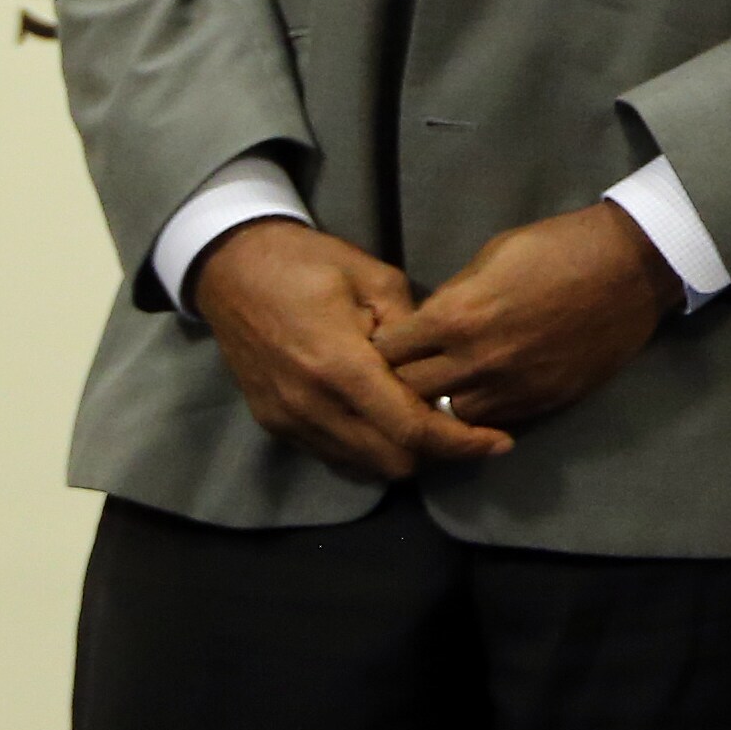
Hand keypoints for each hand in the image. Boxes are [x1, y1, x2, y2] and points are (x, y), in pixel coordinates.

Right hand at [182, 219, 511, 480]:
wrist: (232, 269)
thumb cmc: (309, 264)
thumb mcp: (376, 279)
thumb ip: (414, 329)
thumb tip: (444, 364)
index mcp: (341, 367)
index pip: (411, 429)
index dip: (461, 443)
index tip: (498, 443)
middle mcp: (312, 406)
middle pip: (391, 461)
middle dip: (435, 452)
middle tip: (464, 427)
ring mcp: (288, 420)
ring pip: (362, 466)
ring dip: (400, 453)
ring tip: (427, 423)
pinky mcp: (274, 424)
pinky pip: (332, 455)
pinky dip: (366, 449)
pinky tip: (385, 421)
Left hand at [373, 203, 683, 435]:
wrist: (633, 267)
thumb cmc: (559, 247)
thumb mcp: (492, 256)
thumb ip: (453, 297)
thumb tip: (428, 325)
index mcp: (455, 317)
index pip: (387, 352)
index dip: (382, 347)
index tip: (388, 342)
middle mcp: (475, 361)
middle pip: (407, 393)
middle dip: (400, 380)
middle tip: (407, 370)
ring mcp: (511, 387)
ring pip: (447, 416)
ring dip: (442, 402)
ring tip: (447, 385)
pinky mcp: (543, 401)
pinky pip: (493, 419)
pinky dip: (483, 408)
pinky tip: (486, 389)